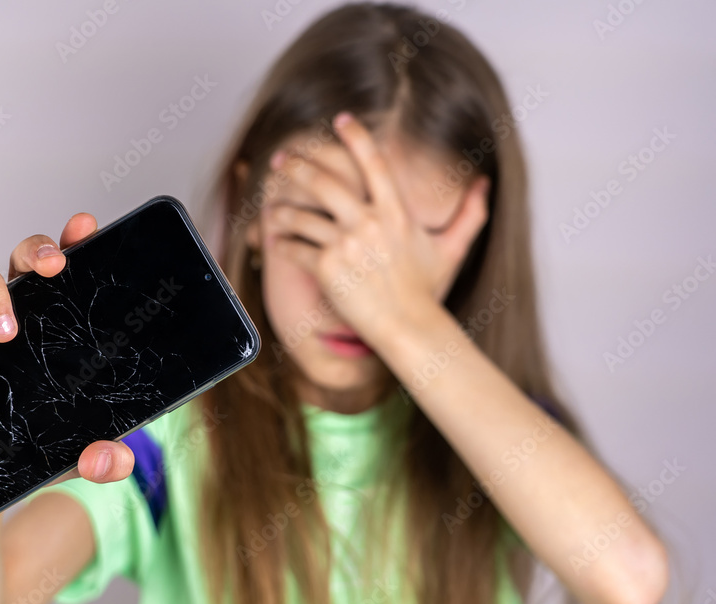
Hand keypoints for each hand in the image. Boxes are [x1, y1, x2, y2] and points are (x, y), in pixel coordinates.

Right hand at [0, 212, 134, 483]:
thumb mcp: (82, 452)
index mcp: (57, 317)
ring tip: (2, 330)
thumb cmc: (45, 444)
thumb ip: (106, 457)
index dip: (74, 239)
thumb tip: (109, 460)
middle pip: (22, 257)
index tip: (84, 226)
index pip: (67, 265)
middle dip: (34, 251)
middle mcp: (18, 308)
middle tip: (51, 271)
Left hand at [263, 112, 488, 351]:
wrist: (408, 327)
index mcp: (395, 212)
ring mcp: (346, 244)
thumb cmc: (427, 291)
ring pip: (303, 216)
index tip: (340, 120)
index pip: (374, 162)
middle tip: (281, 160)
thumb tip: (486, 183)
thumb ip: (470, 213)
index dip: (355, 136)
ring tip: (273, 209)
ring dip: (283, 210)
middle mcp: (369, 223)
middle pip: (325, 182)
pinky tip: (274, 242)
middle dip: (298, 167)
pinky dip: (281, 244)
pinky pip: (295, 248)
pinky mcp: (326, 267)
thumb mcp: (451, 249)